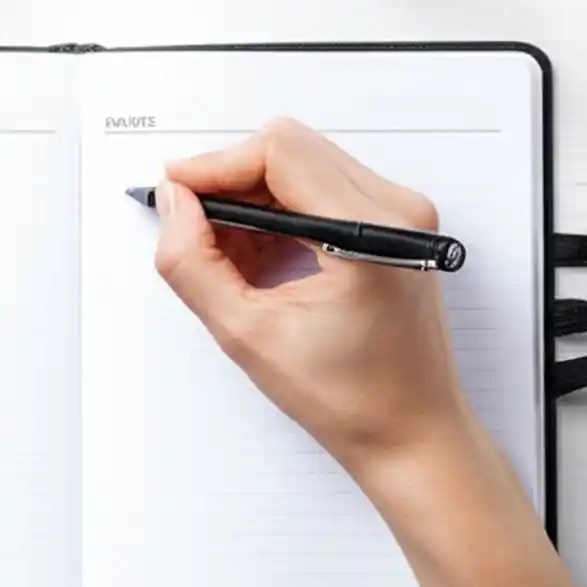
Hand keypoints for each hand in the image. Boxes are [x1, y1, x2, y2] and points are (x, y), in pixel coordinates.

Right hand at [153, 117, 459, 468]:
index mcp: (370, 232)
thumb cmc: (352, 401)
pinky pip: (319, 190)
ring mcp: (400, 215)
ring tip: (228, 258)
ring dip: (252, 200)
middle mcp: (396, 210)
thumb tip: (174, 205)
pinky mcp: (392, 227)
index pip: (278, 153)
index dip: (215, 166)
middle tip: (193, 226)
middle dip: (230, 181)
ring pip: (301, 165)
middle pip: (289, 149)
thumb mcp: (248, 335)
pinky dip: (277, 214)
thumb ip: (194, 263)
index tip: (175, 193)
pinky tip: (259, 262)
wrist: (412, 436)